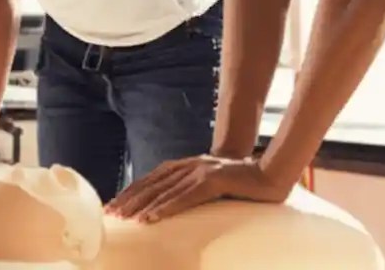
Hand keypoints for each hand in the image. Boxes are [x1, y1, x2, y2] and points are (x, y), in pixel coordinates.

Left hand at [106, 155, 290, 222]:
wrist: (272, 174)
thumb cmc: (244, 183)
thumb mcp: (213, 185)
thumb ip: (194, 190)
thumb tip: (174, 206)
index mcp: (188, 165)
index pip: (153, 178)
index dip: (132, 191)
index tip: (114, 205)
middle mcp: (191, 165)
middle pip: (152, 182)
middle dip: (129, 199)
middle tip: (111, 214)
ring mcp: (202, 171)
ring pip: (164, 190)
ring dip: (142, 205)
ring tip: (125, 219)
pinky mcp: (214, 180)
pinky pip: (185, 197)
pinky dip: (166, 207)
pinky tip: (151, 218)